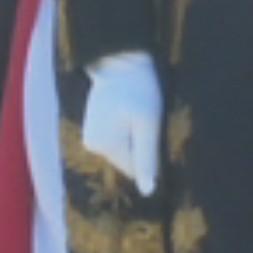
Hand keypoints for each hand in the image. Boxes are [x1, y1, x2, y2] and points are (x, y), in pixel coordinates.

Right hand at [80, 52, 163, 196]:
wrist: (121, 61)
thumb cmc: (139, 89)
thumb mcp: (149, 123)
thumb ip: (147, 157)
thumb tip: (148, 191)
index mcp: (104, 147)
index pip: (136, 169)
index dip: (153, 156)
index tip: (160, 134)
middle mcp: (93, 146)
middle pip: (130, 159)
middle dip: (144, 146)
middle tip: (151, 121)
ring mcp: (92, 136)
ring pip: (125, 149)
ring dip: (138, 138)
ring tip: (142, 115)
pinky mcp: (97, 127)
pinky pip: (119, 139)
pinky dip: (130, 131)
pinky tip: (134, 114)